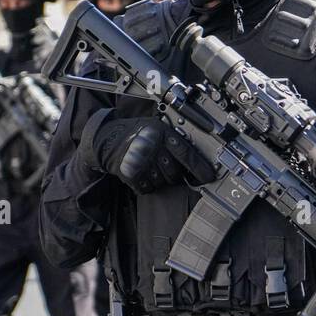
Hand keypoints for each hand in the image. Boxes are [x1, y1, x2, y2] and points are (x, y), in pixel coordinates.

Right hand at [85, 115, 215, 194]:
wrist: (107, 138)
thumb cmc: (137, 133)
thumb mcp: (158, 128)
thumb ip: (175, 141)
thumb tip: (199, 161)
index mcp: (162, 133)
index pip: (187, 154)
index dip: (200, 168)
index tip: (209, 176)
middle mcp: (152, 146)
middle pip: (175, 173)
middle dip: (173, 173)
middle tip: (164, 164)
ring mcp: (140, 161)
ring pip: (162, 182)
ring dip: (159, 178)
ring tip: (150, 165)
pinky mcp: (129, 174)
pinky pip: (148, 188)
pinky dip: (146, 183)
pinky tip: (142, 172)